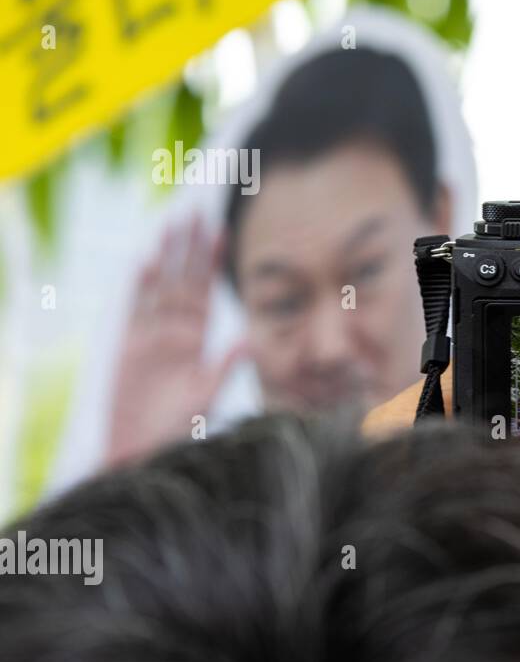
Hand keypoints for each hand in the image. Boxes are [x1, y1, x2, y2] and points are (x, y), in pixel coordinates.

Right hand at [106, 214, 245, 467]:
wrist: (143, 451)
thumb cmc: (179, 429)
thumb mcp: (208, 394)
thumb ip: (226, 365)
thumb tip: (250, 338)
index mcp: (197, 339)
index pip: (205, 289)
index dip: (211, 260)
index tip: (221, 229)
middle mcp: (174, 331)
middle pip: (182, 278)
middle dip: (188, 246)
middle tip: (195, 209)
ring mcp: (149, 335)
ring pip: (158, 286)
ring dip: (165, 255)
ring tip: (171, 223)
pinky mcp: (127, 347)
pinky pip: (134, 309)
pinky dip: (140, 286)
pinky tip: (147, 260)